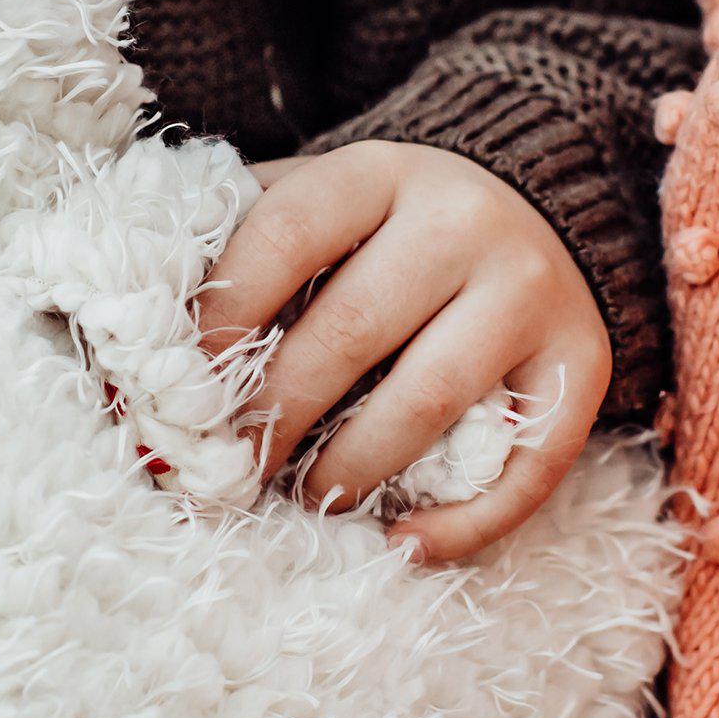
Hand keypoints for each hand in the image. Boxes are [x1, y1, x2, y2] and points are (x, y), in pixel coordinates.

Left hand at [198, 141, 609, 560]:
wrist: (538, 202)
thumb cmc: (388, 228)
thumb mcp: (322, 203)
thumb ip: (243, 250)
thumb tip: (135, 355)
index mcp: (381, 171)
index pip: (289, 234)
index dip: (226, 314)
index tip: (185, 384)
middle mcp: (465, 222)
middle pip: (353, 328)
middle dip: (278, 413)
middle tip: (231, 469)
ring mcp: (534, 292)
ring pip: (432, 398)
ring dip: (353, 466)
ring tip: (307, 499)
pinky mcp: (583, 362)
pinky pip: (529, 461)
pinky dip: (465, 521)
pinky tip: (406, 545)